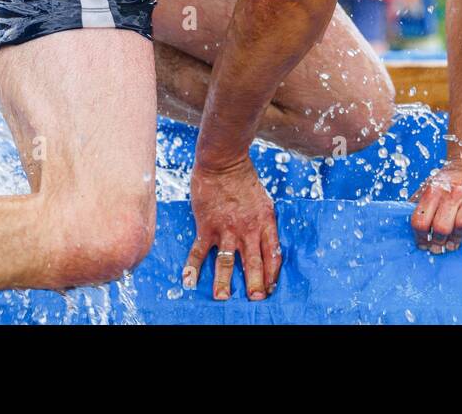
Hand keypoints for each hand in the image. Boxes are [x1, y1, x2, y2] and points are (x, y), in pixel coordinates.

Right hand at [184, 156, 281, 300]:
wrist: (223, 162)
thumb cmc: (244, 180)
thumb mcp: (264, 201)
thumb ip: (264, 222)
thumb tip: (266, 242)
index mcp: (265, 222)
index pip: (273, 255)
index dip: (272, 274)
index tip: (270, 288)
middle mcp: (247, 229)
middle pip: (253, 263)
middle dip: (255, 285)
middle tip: (255, 299)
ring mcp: (226, 229)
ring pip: (226, 262)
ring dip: (224, 282)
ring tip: (222, 298)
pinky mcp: (207, 226)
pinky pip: (199, 251)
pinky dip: (193, 267)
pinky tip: (188, 281)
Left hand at [410, 160, 461, 252]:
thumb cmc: (445, 185)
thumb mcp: (426, 190)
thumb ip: (416, 207)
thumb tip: (404, 229)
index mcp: (432, 191)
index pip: (420, 222)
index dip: (421, 238)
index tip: (424, 244)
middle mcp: (452, 191)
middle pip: (442, 228)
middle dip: (440, 242)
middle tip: (441, 246)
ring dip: (459, 237)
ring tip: (456, 238)